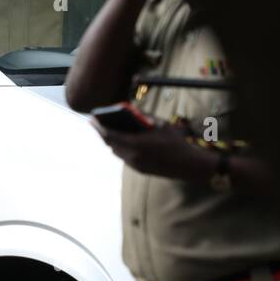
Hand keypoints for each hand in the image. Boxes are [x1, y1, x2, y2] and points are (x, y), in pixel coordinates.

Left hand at [92, 117, 210, 180]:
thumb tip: (129, 111)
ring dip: (111, 141)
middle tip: (97, 123)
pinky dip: (120, 148)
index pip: (110, 135)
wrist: (187, 165)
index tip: (91, 119)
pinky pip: (125, 157)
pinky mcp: (140, 170)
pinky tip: (121, 140)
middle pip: (110, 144)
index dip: (99, 127)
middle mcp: (132, 157)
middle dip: (102, 133)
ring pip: (116, 152)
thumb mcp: (160, 124)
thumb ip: (143, 117)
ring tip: (107, 130)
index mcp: (136, 144)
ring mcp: (135, 165)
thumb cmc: (175, 142)